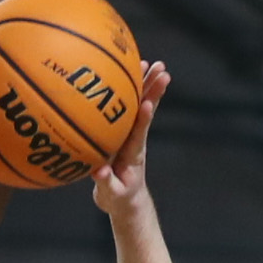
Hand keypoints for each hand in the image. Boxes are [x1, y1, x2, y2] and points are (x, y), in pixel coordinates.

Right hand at [93, 61, 169, 217]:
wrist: (125, 198)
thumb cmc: (117, 197)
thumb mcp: (111, 195)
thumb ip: (106, 183)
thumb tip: (99, 172)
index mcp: (133, 154)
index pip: (139, 133)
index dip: (144, 118)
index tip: (148, 103)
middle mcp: (136, 140)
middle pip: (145, 112)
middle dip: (153, 92)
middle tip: (163, 70)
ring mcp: (132, 135)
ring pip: (141, 106)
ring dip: (147, 85)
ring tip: (154, 64)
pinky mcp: (126, 134)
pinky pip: (130, 110)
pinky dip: (132, 92)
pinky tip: (131, 74)